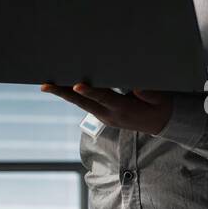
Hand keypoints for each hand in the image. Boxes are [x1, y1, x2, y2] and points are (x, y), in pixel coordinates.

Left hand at [41, 83, 174, 134]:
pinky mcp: (103, 115)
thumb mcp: (160, 100)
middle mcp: (109, 115)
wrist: (162, 124)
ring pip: (81, 104)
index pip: (104, 98)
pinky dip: (73, 96)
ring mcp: (104, 116)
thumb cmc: (161, 107)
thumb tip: (137, 88)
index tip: (76, 85)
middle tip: (45, 85)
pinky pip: (85, 104)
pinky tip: (62, 87)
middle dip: (64, 92)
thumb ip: (149, 94)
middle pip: (83, 102)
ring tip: (47, 84)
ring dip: (64, 94)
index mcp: (123, 110)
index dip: (90, 91)